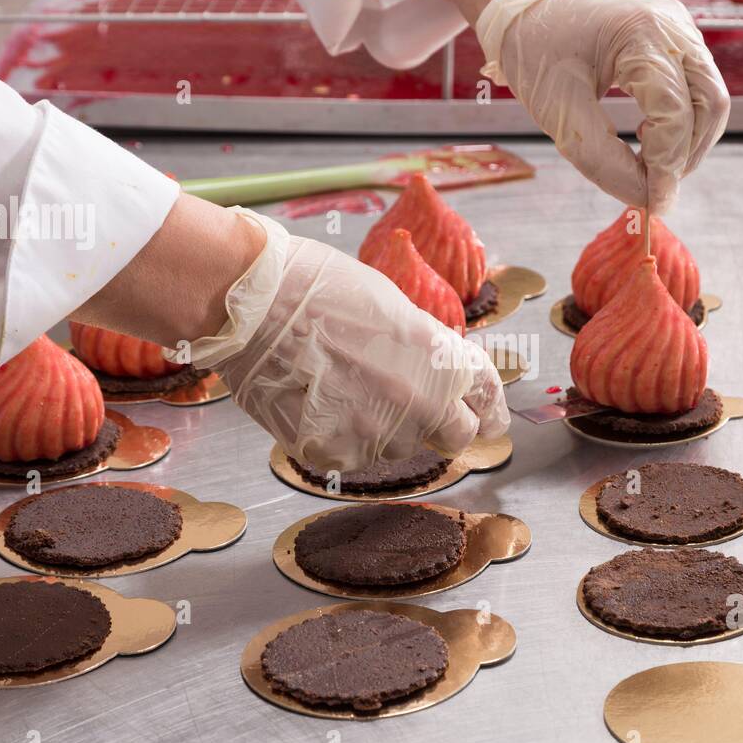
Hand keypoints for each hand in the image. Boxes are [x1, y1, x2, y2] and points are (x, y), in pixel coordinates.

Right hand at [180, 209, 509, 471]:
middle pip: (456, 436)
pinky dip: (341, 436)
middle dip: (445, 425)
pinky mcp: (335, 453)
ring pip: (400, 447)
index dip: (488, 408)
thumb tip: (431, 371)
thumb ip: (424, 349)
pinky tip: (317, 400)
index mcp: (442, 359)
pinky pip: (352, 455)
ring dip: (385, 426)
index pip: (486, 396)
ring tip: (343, 385)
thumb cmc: (317, 288)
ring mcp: (378, 434)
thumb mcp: (393, 307)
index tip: (488, 417)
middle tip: (415, 407)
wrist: (254, 303)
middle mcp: (421, 403)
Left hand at [476, 0, 730, 212]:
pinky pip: (699, 91)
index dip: (668, 165)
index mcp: (640, 33)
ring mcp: (681, 28)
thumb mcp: (558, 113)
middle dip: (686, 157)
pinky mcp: (680, 39)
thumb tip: (648, 199)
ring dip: (687, 143)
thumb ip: (602, 160)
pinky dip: (682, 124)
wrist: (528, 11)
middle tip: (653, 187)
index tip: (654, 204)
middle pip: (710, 105)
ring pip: (711, 101)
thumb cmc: (536, 55)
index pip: (674, 111)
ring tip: (645, 158)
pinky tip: (648, 135)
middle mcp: (672, 25)